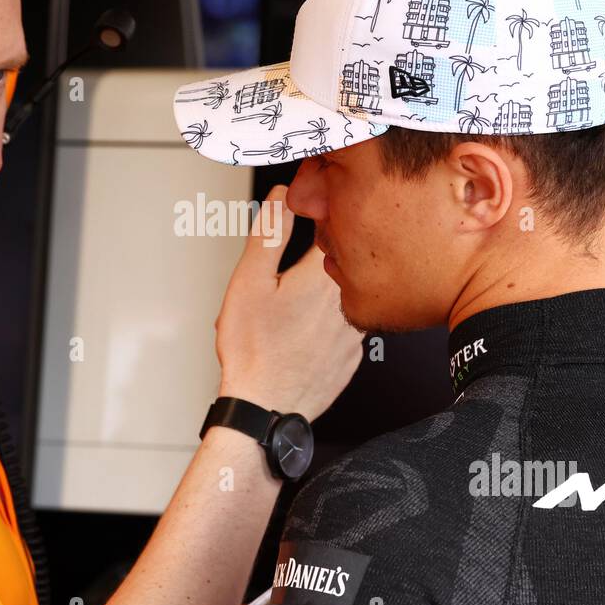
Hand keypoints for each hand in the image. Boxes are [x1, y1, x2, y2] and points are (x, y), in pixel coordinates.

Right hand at [214, 184, 362, 421]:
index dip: (323, 214)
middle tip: (299, 253)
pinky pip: (348, 325)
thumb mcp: (249, 281)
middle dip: (327, 250)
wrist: (265, 408)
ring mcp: (355, 332)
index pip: (338, 227)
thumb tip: (284, 196)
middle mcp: (347, 302)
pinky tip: (306, 328)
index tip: (312, 209)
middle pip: (348, 261)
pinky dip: (331, 320)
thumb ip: (270, 232)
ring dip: (330, 288)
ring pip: (349, 295)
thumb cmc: (252, 351)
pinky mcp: (353, 357)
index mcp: (322, 277)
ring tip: (298, 298)